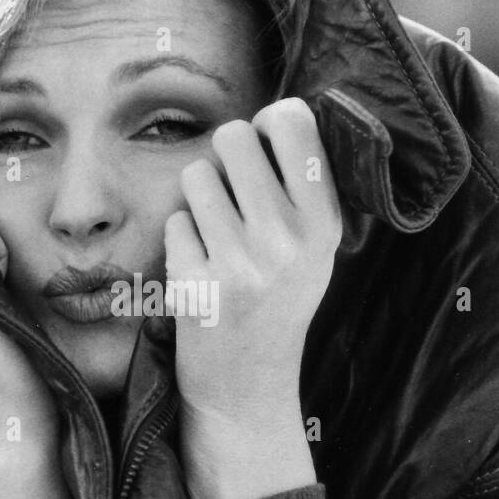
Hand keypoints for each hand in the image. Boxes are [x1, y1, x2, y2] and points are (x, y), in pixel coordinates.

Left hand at [164, 99, 341, 498]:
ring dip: (198, 199)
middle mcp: (287, 237)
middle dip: (224, 156)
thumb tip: (281, 111)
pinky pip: (173, 223)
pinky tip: (202, 272)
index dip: (270, 120)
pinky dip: (180, 243)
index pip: (294, 120)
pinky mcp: (196, 284)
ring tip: (217, 235)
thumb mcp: (315, 249)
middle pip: (234, 135)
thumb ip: (305, 187)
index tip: (267, 142)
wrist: (248, 387)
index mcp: (324, 221)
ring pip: (195, 175)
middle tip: (233, 192)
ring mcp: (240, 262)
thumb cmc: (279, 302)